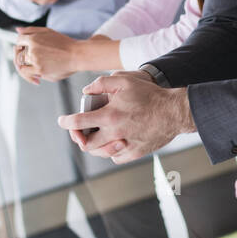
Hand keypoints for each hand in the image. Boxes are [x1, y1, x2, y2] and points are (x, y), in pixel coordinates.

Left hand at [13, 26, 78, 83]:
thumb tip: (17, 29)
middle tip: (28, 62)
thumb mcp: (48, 31)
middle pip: (18, 54)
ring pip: (21, 65)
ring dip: (26, 67)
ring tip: (34, 70)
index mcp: (34, 38)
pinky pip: (27, 73)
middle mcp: (33, 49)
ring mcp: (36, 60)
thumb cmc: (65, 44)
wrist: (78, 55)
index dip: (20, 45)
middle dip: (21, 57)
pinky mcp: (40, 70)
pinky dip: (30, 76)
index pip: (18, 41)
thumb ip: (31, 30)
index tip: (24, 49)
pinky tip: (37, 78)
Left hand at [56, 71, 192, 163]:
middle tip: (79, 130)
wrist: (173, 112)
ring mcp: (125, 146)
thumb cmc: (149, 95)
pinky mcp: (135, 153)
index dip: (66, 122)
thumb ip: (101, 83)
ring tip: (96, 134)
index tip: (63, 121)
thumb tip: (86, 91)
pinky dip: (110, 150)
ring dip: (94, 144)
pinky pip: (115, 156)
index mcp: (109, 116)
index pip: (78, 123)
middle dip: (79, 137)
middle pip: (87, 144)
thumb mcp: (124, 81)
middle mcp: (115, 134)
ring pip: (100, 152)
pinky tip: (113, 140)